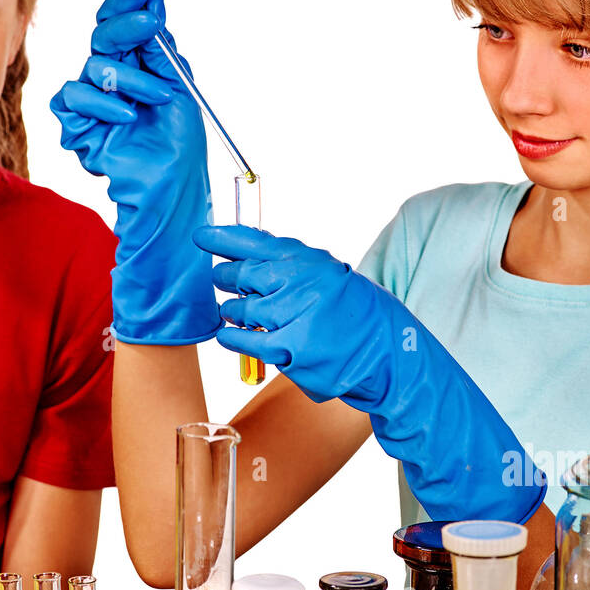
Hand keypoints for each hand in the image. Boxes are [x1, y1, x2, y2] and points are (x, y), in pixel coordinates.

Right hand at [50, 0, 219, 344]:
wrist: (172, 189)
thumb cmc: (181, 143)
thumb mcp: (180, 87)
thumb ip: (161, 49)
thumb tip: (153, 3)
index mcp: (137, 65)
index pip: (122, 24)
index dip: (127, 3)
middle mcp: (112, 78)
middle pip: (103, 37)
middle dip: (126, 26)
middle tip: (149, 22)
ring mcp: (94, 102)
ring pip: (92, 68)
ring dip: (129, 79)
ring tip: (159, 99)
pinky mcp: (79, 126)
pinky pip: (73, 101)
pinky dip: (101, 105)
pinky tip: (126, 116)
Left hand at [193, 225, 545, 522]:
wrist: (387, 353)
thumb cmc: (353, 315)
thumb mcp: (329, 278)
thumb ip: (290, 268)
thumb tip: (243, 261)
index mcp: (311, 261)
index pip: (257, 241)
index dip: (224, 237)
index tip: (202, 236)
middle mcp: (302, 282)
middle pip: (242, 275)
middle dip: (227, 277)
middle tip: (223, 279)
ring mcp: (296, 316)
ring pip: (240, 309)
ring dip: (232, 310)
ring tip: (237, 312)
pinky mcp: (291, 350)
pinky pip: (244, 340)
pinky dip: (232, 337)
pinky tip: (229, 334)